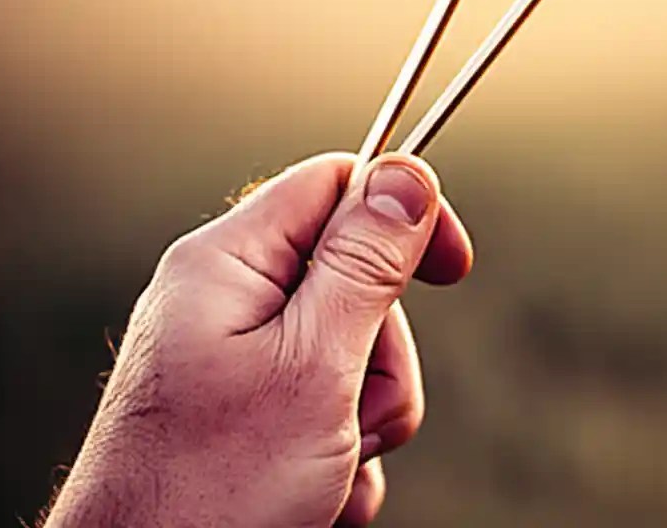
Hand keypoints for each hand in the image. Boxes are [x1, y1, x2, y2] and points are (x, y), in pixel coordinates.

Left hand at [46, 153, 473, 527]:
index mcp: (227, 264)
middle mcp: (224, 302)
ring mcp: (233, 361)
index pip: (336, 184)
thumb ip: (364, 264)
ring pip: (352, 354)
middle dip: (383, 354)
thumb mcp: (314, 363)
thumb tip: (407, 173)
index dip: (404, 214)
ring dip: (366, 415)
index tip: (453, 269)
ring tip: (327, 465)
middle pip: (355, 280)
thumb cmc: (212, 486)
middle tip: (353, 411)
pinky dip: (339, 454)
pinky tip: (312, 494)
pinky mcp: (244, 414)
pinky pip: (327, 409)